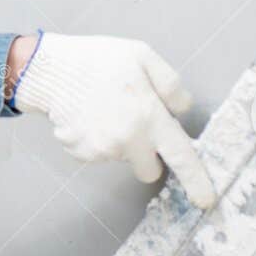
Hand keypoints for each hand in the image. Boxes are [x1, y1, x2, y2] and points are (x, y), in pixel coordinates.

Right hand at [9, 33, 216, 208]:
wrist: (49, 70)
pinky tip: (87, 116)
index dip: (197, 180)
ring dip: (119, 142)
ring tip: (103, 109)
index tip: (206, 199)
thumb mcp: (142, 55)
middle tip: (134, 125)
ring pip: (122, 158)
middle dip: (147, 156)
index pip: (181, 156)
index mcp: (149, 117)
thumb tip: (182, 110)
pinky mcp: (82, 153)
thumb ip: (170, 84)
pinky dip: (95, 140)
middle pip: (149, 170)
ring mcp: (103, 150)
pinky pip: (98, 154)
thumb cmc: (98, 59)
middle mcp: (128, 140)